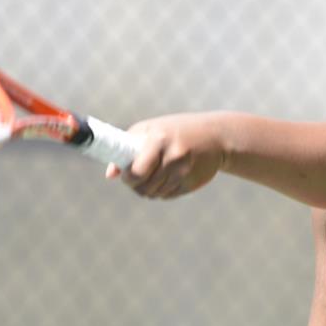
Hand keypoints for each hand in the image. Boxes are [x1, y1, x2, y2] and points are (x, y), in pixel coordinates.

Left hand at [108, 113, 228, 199]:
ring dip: (149, 188)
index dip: (128, 178)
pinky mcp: (192, 184)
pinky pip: (167, 195)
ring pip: (154, 194)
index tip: (127, 175)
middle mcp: (173, 157)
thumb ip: (127, 148)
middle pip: (144, 187)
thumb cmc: (176, 130)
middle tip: (136, 178)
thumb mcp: (151, 130)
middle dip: (136, 185)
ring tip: (153, 174)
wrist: (216, 136)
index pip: (137, 172)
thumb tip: (110, 175)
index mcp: (159, 141)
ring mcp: (184, 172)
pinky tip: (168, 177)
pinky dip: (163, 190)